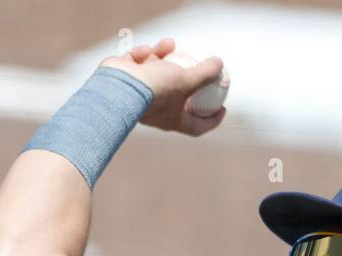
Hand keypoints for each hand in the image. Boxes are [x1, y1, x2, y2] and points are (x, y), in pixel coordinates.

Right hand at [100, 37, 227, 136]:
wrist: (118, 87)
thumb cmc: (156, 89)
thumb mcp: (187, 80)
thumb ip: (206, 74)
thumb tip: (219, 64)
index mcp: (172, 120)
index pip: (196, 127)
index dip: (212, 120)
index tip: (222, 108)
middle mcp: (156, 111)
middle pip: (176, 97)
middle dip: (187, 80)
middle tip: (197, 70)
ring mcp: (140, 96)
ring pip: (156, 73)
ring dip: (163, 56)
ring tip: (169, 43)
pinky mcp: (125, 81)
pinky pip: (138, 65)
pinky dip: (143, 55)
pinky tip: (144, 50)